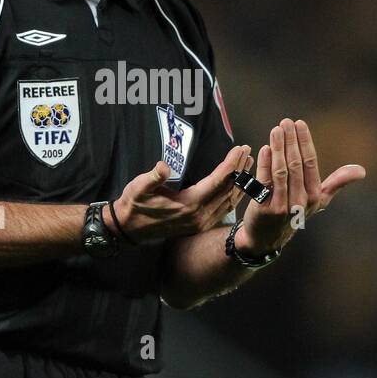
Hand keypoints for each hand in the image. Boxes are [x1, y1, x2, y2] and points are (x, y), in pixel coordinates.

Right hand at [111, 143, 252, 243]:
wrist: (129, 228)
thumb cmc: (134, 204)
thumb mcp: (138, 187)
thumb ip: (153, 177)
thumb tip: (163, 166)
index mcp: (188, 204)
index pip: (217, 182)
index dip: (230, 164)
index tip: (239, 149)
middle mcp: (199, 216)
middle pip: (227, 190)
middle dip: (239, 170)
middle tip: (247, 151)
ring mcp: (201, 223)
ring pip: (229, 201)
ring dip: (240, 182)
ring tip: (248, 164)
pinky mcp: (200, 225)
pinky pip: (224, 209)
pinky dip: (234, 196)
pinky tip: (238, 186)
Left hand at [235, 118, 365, 256]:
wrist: (267, 237)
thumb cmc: (295, 212)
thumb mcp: (319, 200)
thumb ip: (337, 183)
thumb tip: (361, 171)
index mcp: (314, 196)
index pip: (310, 163)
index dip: (305, 142)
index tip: (300, 124)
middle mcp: (300, 201)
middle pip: (295, 165)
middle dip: (290, 141)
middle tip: (285, 122)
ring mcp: (282, 206)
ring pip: (280, 171)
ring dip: (278, 148)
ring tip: (276, 130)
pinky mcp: (264, 208)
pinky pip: (264, 182)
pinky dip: (265, 163)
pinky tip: (265, 148)